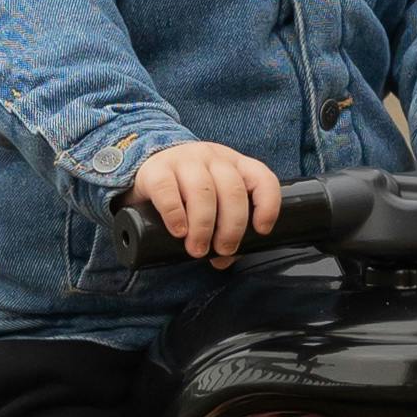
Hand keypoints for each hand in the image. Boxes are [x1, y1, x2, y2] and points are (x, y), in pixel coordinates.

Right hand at [128, 140, 284, 264]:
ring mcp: (184, 160)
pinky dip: (175, 215)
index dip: (268, 205)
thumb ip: (224, 228)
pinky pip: (168, 190)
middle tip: (223, 249)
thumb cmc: (188, 191)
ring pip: (202, 190)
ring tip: (197, 248)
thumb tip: (224, 258)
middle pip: (232, 190)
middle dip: (232, 227)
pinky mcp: (156, 169)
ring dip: (204, 226)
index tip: (261, 230)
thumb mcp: (213, 202)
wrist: (148, 170)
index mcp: (234, 164)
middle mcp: (213, 158)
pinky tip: (178, 230)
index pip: (262, 178)